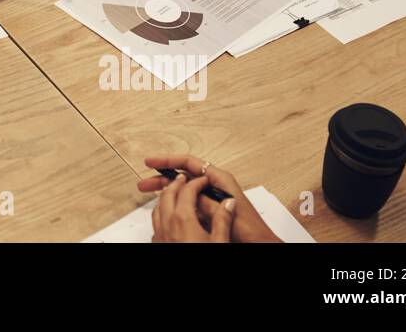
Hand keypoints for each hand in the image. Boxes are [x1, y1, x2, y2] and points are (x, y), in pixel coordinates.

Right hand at [138, 154, 281, 243]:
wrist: (260, 244)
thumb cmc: (250, 229)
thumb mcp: (223, 211)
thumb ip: (205, 200)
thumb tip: (187, 190)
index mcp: (220, 179)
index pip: (189, 162)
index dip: (168, 160)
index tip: (152, 162)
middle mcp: (215, 185)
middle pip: (183, 175)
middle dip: (162, 177)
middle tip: (145, 181)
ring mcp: (212, 197)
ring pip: (184, 188)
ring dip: (167, 189)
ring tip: (150, 191)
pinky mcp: (210, 209)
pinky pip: (188, 201)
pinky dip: (175, 201)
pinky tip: (167, 205)